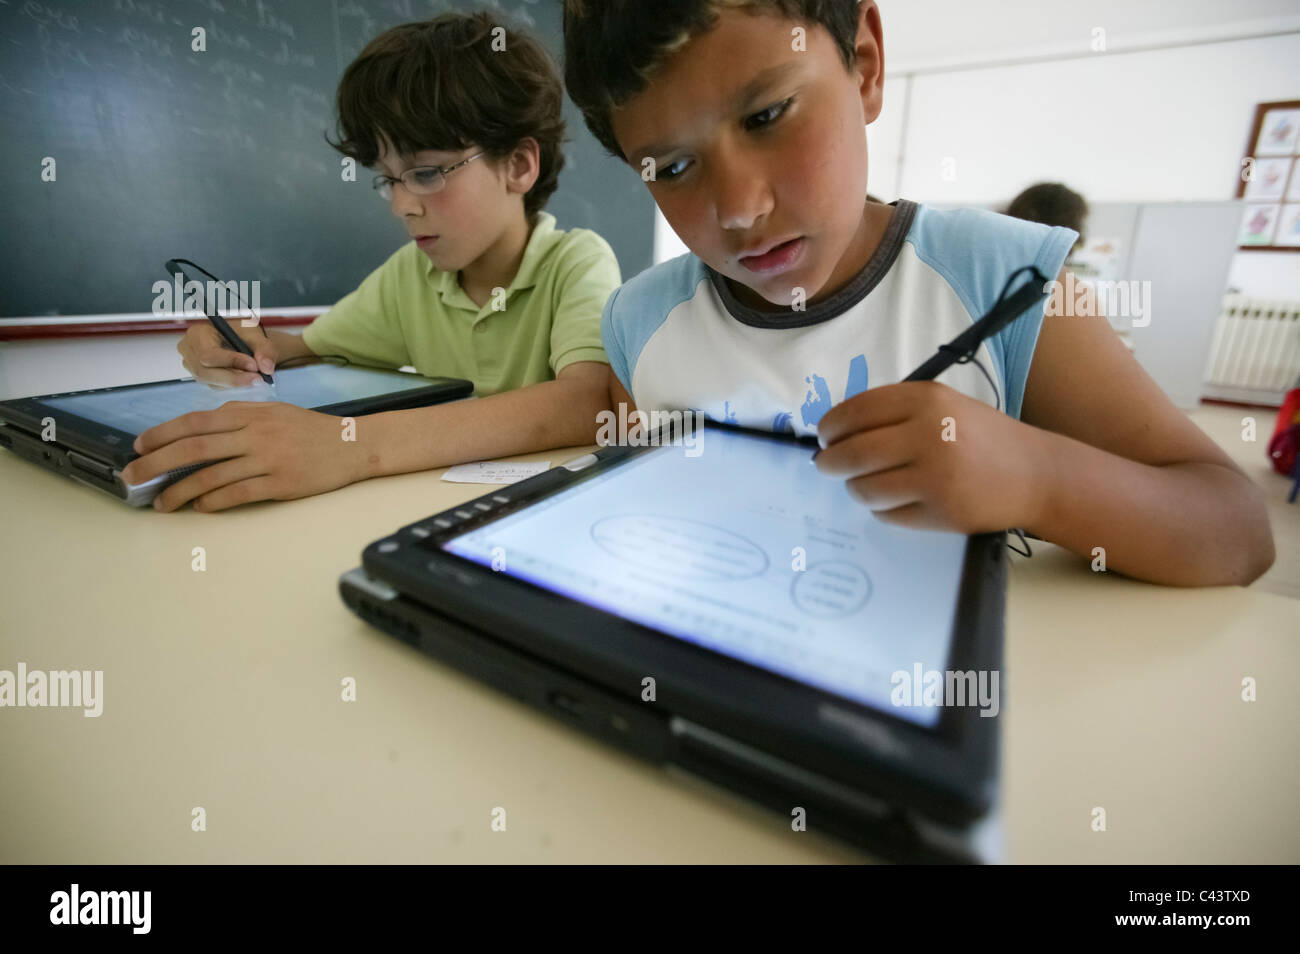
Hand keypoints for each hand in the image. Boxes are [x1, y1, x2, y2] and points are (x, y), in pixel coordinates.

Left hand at [120, 402, 371, 510]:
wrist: (353, 445)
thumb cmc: (310, 430)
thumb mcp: (272, 412)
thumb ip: (238, 417)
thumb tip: (200, 429)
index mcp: (248, 415)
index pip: (194, 423)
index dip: (161, 435)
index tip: (139, 448)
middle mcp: (254, 434)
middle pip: (193, 448)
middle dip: (155, 463)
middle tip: (132, 477)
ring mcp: (267, 458)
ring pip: (210, 475)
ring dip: (179, 491)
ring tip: (162, 503)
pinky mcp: (281, 482)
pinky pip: (237, 493)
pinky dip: (213, 501)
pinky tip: (200, 507)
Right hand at [178, 320, 277, 386]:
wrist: (242, 339)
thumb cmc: (244, 332)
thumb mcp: (256, 335)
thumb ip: (264, 349)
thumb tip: (266, 368)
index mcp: (197, 333)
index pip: (209, 354)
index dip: (231, 362)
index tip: (254, 366)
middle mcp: (189, 350)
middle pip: (206, 373)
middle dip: (235, 378)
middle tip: (259, 379)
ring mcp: (192, 366)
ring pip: (212, 382)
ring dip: (237, 382)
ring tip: (256, 376)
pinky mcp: (201, 377)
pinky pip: (216, 386)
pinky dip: (234, 385)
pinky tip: (246, 378)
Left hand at [814, 381, 1048, 533]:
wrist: (1034, 473)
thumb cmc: (979, 437)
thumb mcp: (942, 406)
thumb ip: (894, 412)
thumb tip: (834, 431)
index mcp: (927, 400)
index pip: (856, 411)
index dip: (831, 427)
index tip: (824, 436)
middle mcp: (930, 435)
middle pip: (852, 453)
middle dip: (829, 462)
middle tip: (826, 465)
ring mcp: (936, 477)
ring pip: (864, 488)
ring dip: (855, 488)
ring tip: (865, 483)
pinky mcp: (941, 513)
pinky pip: (886, 514)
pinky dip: (882, 508)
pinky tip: (897, 500)